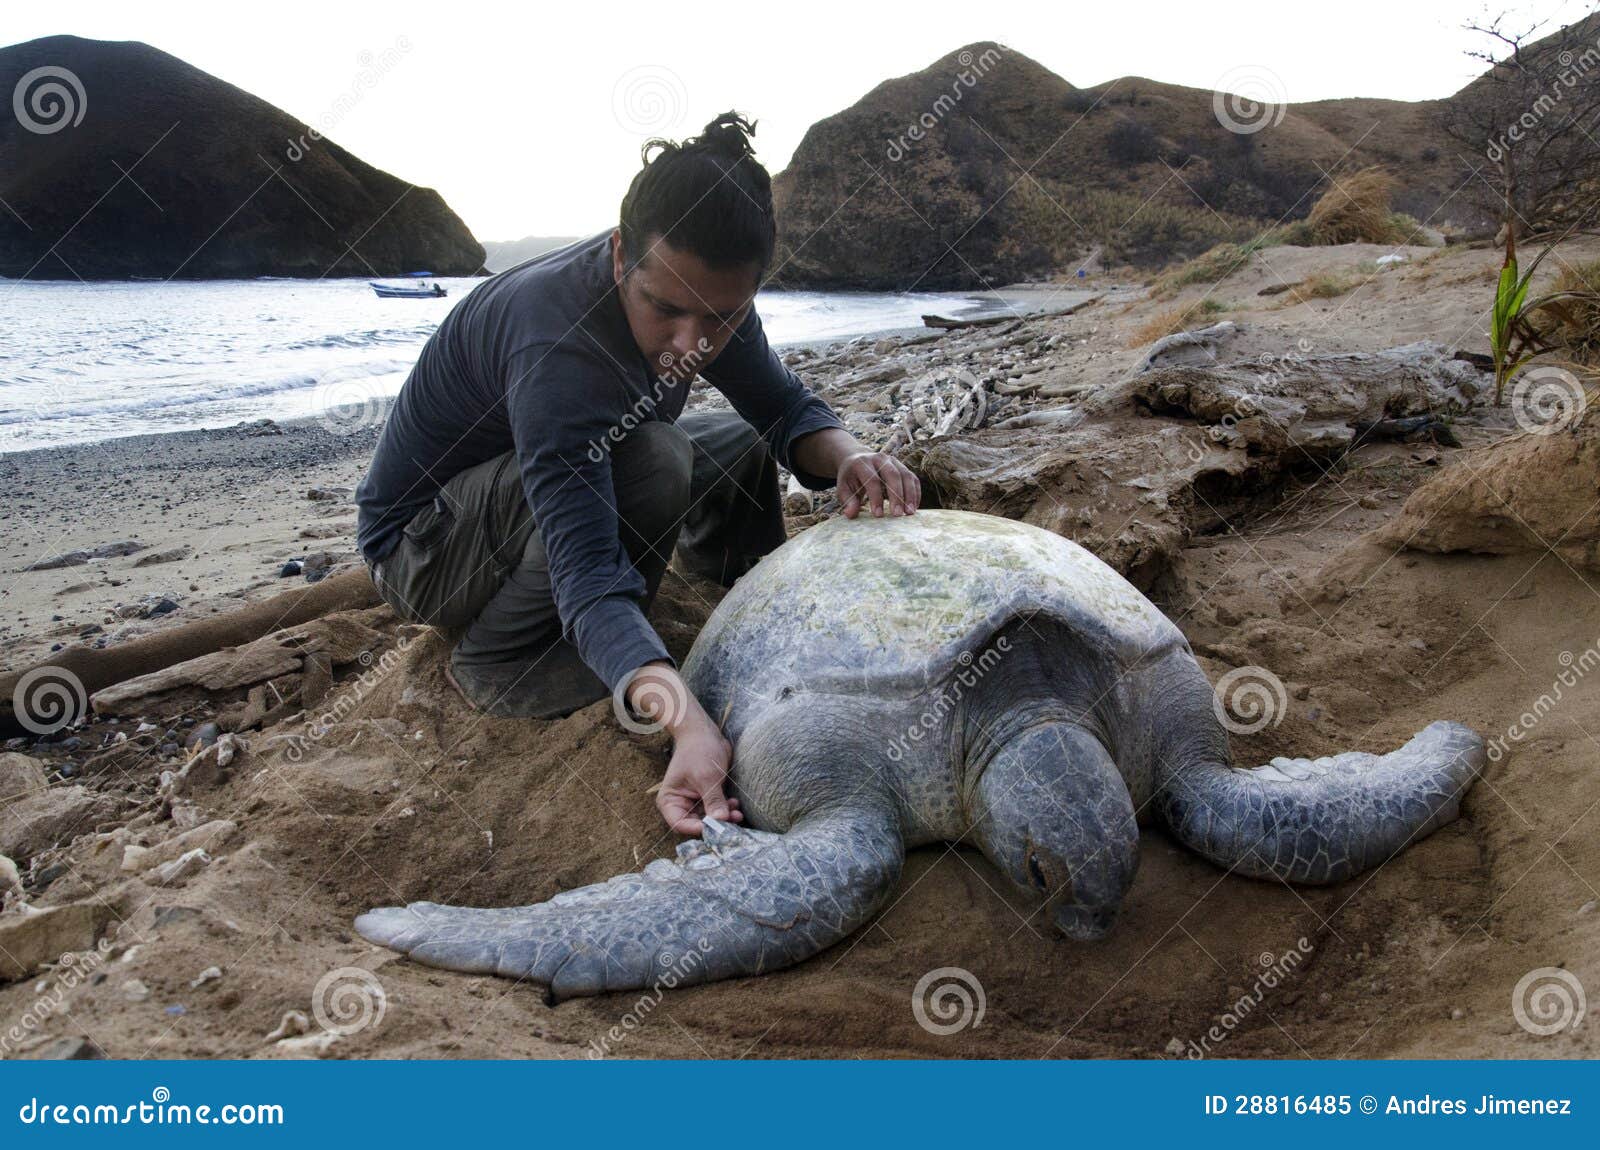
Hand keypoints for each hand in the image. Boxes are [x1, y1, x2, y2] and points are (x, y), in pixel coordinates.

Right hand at [656, 718, 742, 835]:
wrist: (704, 732)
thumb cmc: (699, 751)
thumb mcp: (706, 777)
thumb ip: (713, 800)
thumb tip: (722, 821)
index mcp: (670, 801)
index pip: (680, 824)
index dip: (697, 828)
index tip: (716, 826)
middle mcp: (681, 804)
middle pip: (696, 823)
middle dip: (715, 823)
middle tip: (732, 821)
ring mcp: (695, 800)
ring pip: (710, 818)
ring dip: (724, 817)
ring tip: (737, 811)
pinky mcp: (708, 796)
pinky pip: (717, 809)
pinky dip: (726, 809)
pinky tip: (735, 804)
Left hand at [838, 450, 920, 518]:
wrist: (857, 460)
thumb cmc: (850, 479)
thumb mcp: (843, 489)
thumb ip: (848, 501)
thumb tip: (851, 514)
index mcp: (862, 463)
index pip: (872, 480)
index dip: (876, 498)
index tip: (878, 515)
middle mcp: (879, 458)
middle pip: (892, 475)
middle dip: (896, 496)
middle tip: (898, 514)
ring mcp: (893, 460)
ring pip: (906, 475)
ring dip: (909, 495)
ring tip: (909, 512)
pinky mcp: (902, 466)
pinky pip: (912, 478)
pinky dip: (915, 492)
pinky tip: (913, 507)